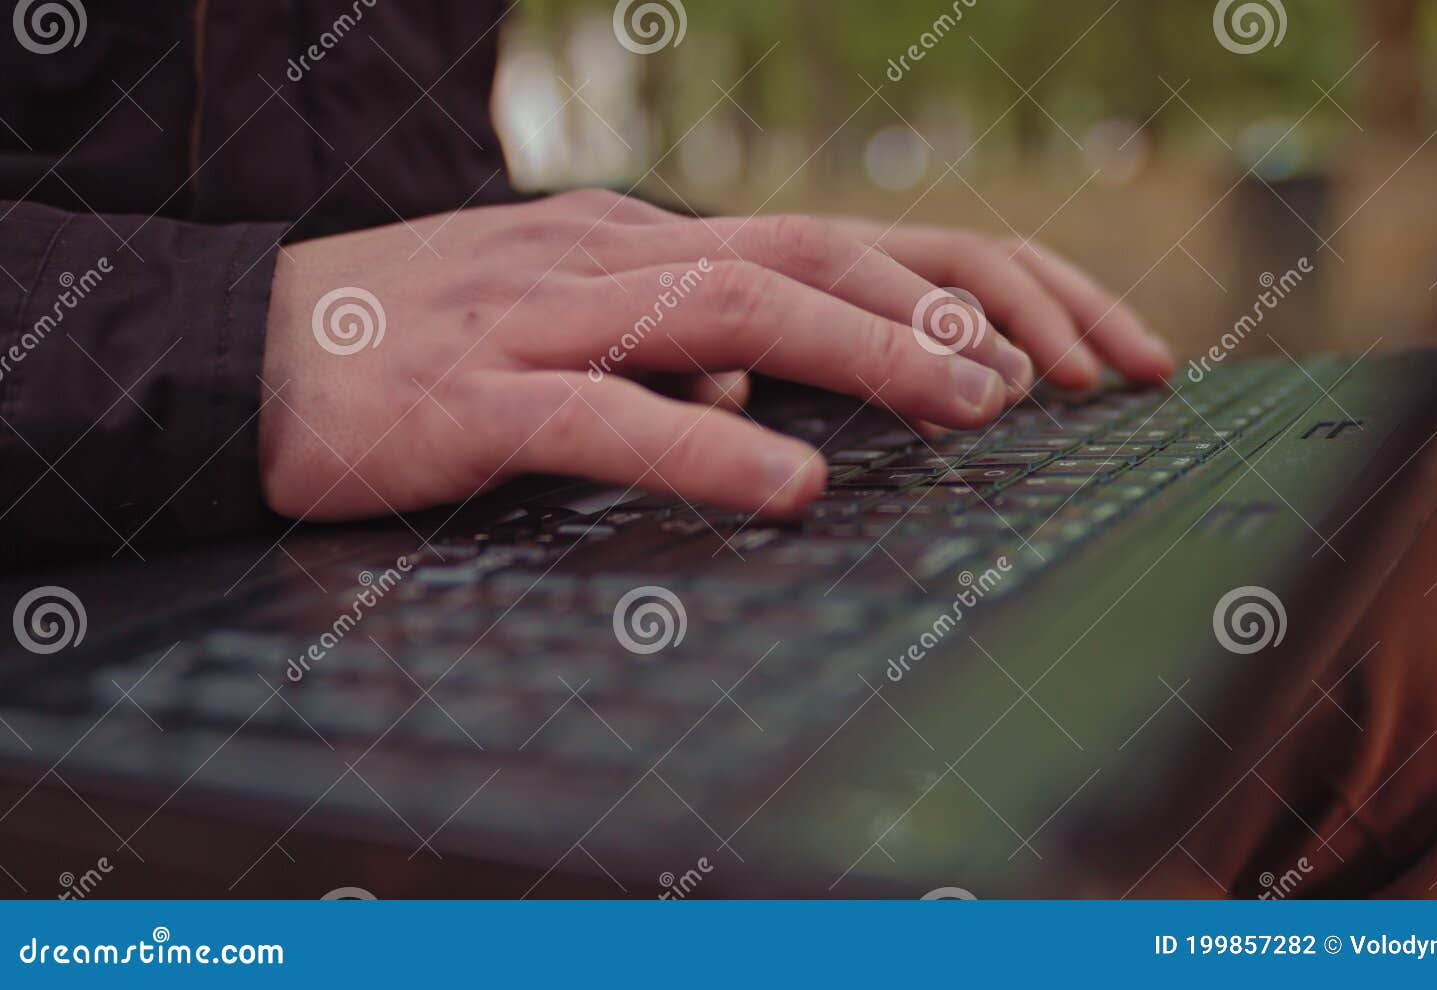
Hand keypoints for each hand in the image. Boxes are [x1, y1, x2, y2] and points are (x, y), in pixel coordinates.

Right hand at [258, 190, 1162, 522]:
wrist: (238, 353)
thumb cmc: (415, 347)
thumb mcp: (564, 331)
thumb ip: (665, 354)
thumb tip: (754, 402)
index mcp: (642, 240)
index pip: (833, 239)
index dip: (962, 287)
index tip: (1069, 348)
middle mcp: (612, 254)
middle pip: (812, 250)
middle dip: (952, 307)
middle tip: (1065, 373)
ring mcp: (543, 315)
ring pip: (730, 305)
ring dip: (864, 350)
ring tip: (972, 406)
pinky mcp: (473, 398)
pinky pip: (604, 414)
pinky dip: (703, 447)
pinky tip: (789, 487)